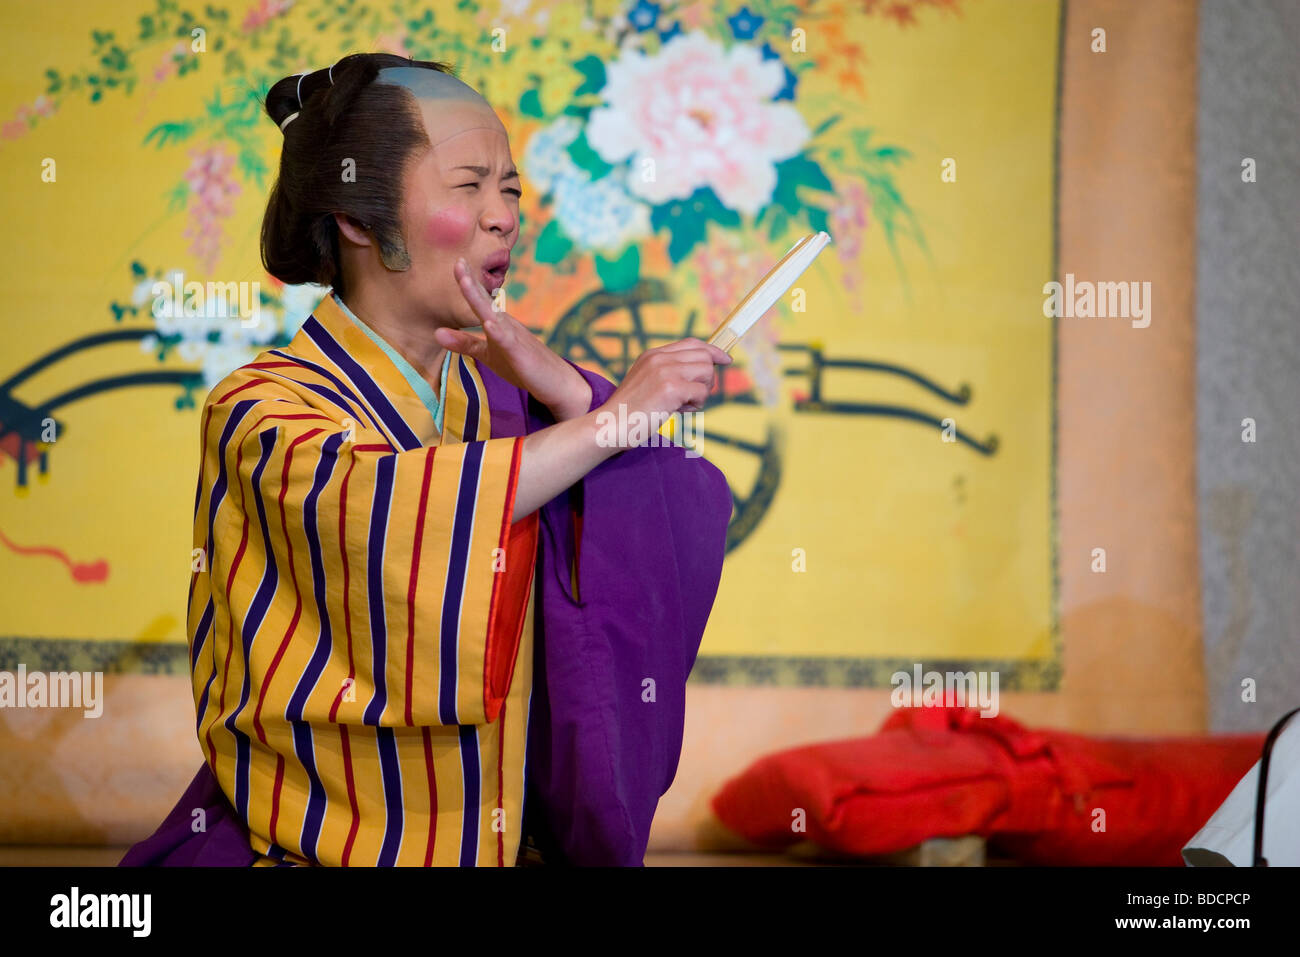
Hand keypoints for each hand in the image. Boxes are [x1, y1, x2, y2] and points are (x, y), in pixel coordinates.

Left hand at [438, 257, 591, 419]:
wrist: (556, 383)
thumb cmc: (521, 365)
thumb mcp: (487, 354)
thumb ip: (463, 342)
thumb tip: (435, 332)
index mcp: (498, 322)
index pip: (479, 300)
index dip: (467, 282)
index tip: (456, 262)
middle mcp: (507, 324)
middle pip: (485, 301)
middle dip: (471, 282)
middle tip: (458, 261)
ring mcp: (515, 338)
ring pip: (495, 316)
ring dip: (480, 299)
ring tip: (466, 282)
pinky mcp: (521, 354)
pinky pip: (509, 342)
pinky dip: (499, 332)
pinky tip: (489, 323)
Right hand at [600, 337, 731, 432]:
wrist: (609, 426)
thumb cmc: (629, 413)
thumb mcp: (646, 383)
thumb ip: (668, 373)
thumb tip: (703, 373)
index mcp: (652, 354)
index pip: (692, 343)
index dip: (712, 350)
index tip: (726, 360)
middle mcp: (659, 358)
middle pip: (704, 356)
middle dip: (707, 379)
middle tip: (694, 397)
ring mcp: (665, 371)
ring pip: (707, 372)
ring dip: (702, 392)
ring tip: (684, 406)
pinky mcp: (671, 388)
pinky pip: (702, 392)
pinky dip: (696, 405)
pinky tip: (679, 411)